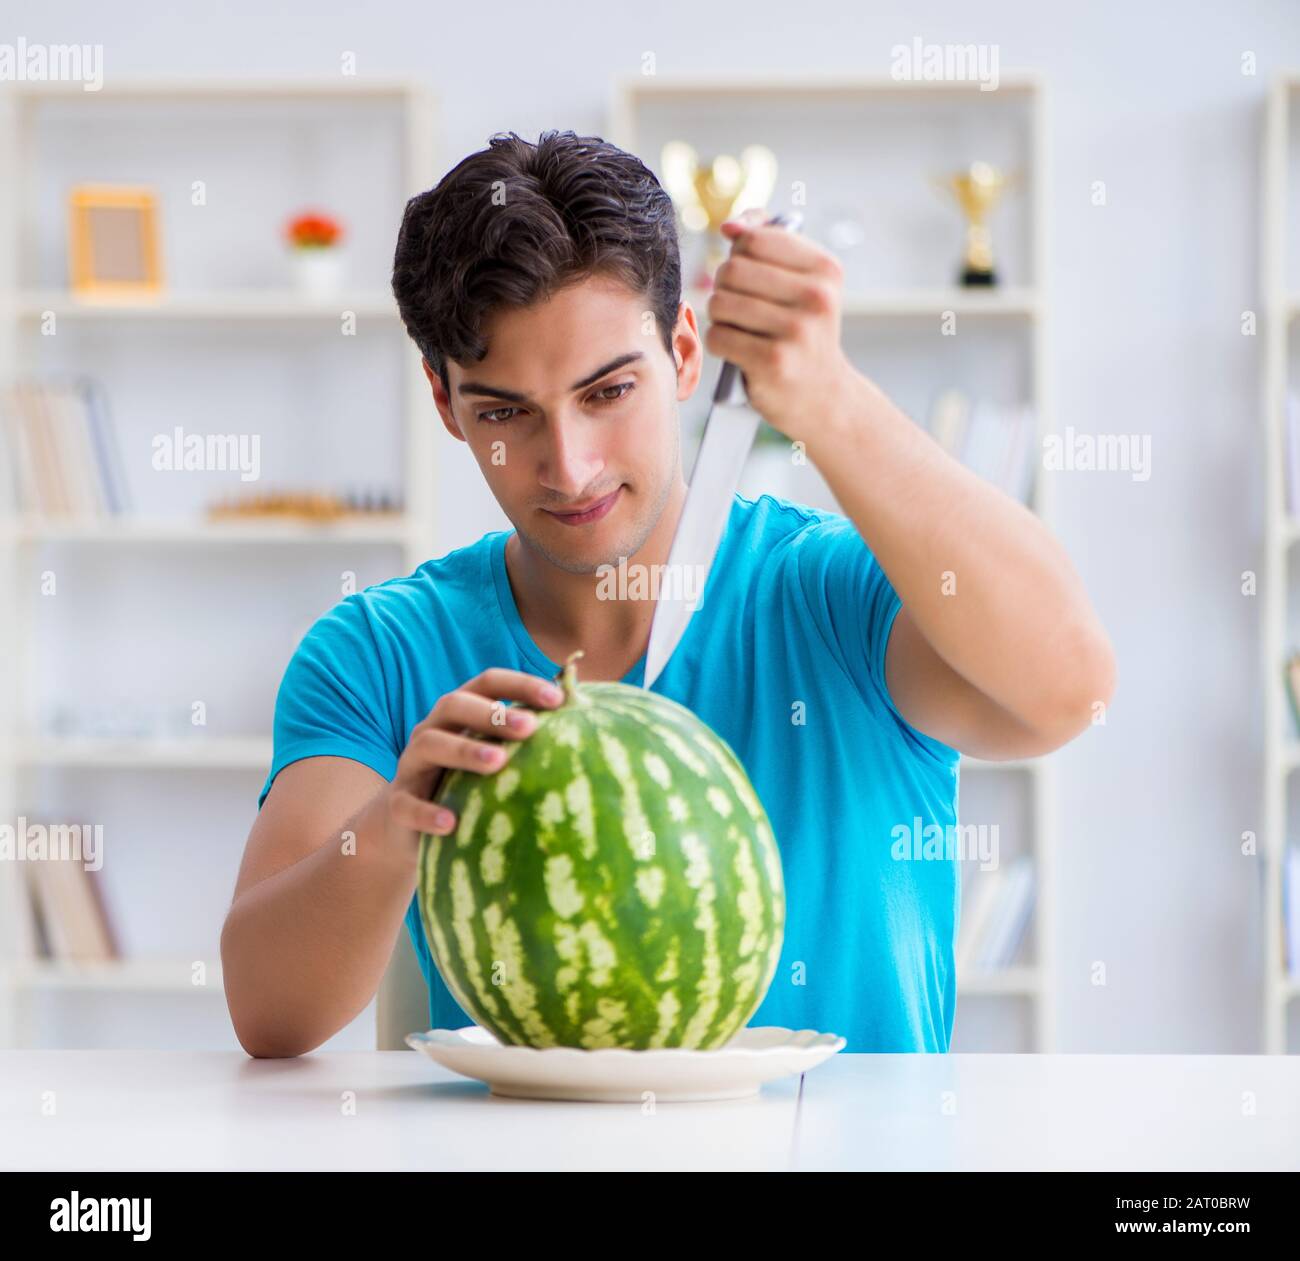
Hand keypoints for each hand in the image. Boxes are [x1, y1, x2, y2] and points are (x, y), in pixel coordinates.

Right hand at [384, 668, 565, 843]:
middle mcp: (432, 730)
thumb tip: (589, 733)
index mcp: (460, 713)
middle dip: (493, 713)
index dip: (521, 684)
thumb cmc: (467, 786)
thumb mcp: (494, 761)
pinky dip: (428, 813)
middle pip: (454, 704)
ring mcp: (411, 765)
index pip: (488, 683)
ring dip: (465, 750)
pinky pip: (406, 804)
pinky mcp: (397, 804)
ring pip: (431, 745)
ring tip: (498, 763)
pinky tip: (451, 823)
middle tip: (531, 728)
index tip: (558, 697)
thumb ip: (527, 744)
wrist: (406, 829)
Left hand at [704, 207, 861, 445]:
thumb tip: (730, 226)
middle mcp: (816, 297)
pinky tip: (738, 351)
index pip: (754, 239)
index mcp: (825, 269)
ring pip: (720, 303)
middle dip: (724, 287)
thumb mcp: (804, 283)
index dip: (738, 255)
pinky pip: (719, 336)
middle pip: (732, 270)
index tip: (748, 275)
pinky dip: (719, 343)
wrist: (823, 396)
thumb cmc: (803, 333)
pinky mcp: (773, 361)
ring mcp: (796, 330)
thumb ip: (770, 243)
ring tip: (739, 329)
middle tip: (738, 307)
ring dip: (720, 318)